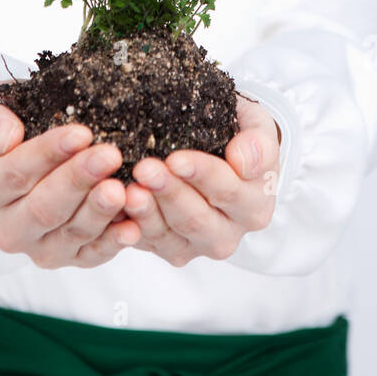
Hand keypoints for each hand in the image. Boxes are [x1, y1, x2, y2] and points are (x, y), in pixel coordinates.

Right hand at [0, 84, 141, 268]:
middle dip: (78, 180)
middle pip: (44, 208)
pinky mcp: (70, 258)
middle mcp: (6, 227)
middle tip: (111, 155)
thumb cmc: (12, 127)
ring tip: (123, 188)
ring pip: (70, 233)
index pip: (15, 173)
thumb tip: (4, 139)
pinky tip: (133, 226)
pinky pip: (92, 255)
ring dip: (98, 211)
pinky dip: (113, 242)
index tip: (82, 133)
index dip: (48, 153)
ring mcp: (38, 247)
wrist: (28, 154)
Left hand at [122, 95, 280, 266]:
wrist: (222, 150)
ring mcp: (198, 245)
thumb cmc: (238, 135)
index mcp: (255, 206)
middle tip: (144, 170)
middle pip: (196, 218)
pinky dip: (132, 226)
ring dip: (147, 213)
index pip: (228, 191)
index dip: (201, 175)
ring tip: (128, 190)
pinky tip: (118, 206)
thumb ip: (259, 142)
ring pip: (170, 236)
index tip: (175, 159)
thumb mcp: (256, 126)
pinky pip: (149, 242)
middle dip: (168, 193)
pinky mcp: (171, 249)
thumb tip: (243, 160)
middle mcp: (229, 233)